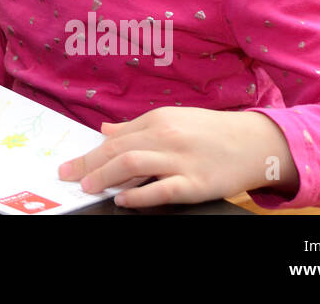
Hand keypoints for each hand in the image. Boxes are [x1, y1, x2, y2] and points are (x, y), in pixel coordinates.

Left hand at [57, 107, 298, 207]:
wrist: (253, 142)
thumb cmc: (210, 132)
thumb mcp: (173, 120)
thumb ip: (136, 127)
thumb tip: (104, 131)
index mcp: (158, 119)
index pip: (115, 138)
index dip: (89, 153)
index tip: (69, 164)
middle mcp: (166, 137)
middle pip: (117, 151)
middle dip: (88, 164)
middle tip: (66, 176)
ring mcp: (181, 160)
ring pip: (133, 165)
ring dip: (105, 176)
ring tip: (88, 187)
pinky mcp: (195, 182)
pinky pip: (161, 190)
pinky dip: (139, 196)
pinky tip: (123, 200)